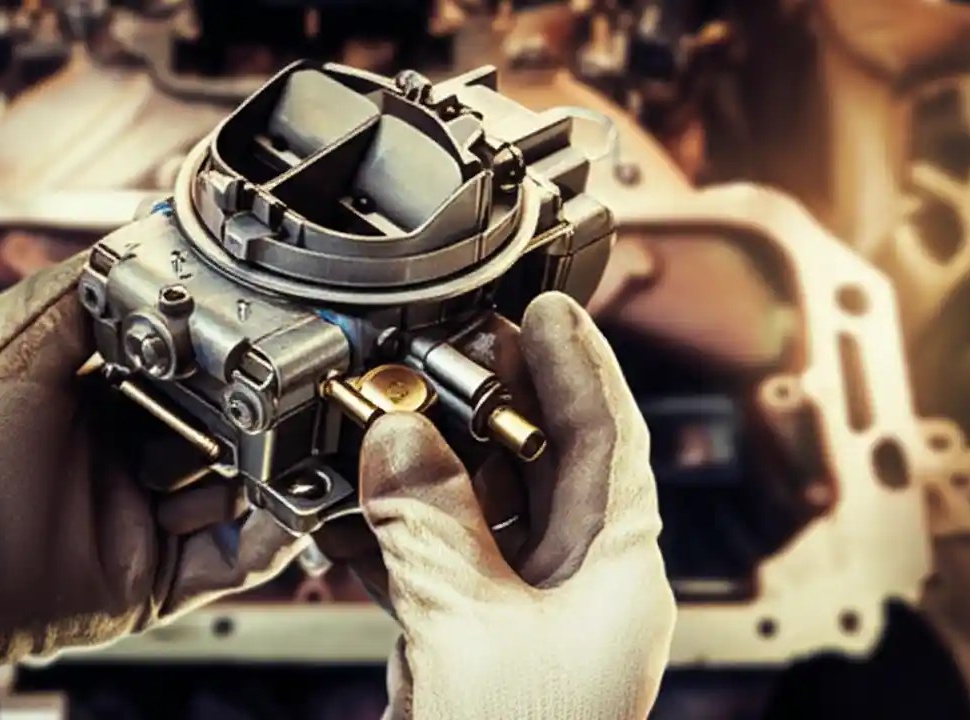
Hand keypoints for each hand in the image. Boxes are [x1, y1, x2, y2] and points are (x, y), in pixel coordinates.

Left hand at [0, 253, 306, 717]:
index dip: (223, 361)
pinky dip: (269, 538)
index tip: (259, 342)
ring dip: (270, 475)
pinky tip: (293, 508)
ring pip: (235, 495)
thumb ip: (81, 285)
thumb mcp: (14, 332)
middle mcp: (124, 459)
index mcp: (95, 401)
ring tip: (299, 449)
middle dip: (255, 417)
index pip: (183, 375)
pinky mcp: (155, 578)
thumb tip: (139, 235)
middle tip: (287, 396)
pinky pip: (230, 559)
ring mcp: (142, 520)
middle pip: (219, 433)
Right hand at [356, 293, 674, 719]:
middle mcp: (579, 585)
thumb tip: (399, 442)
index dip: (578, 361)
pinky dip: (394, 526)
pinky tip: (351, 503)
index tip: (548, 305)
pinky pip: (437, 562)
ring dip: (429, 462)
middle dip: (492, 400)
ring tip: (388, 411)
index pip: (608, 435)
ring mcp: (524, 615)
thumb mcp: (473, 628)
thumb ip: (432, 526)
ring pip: (480, 509)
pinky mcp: (472, 644)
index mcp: (618, 571)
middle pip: (541, 461)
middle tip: (448, 346)